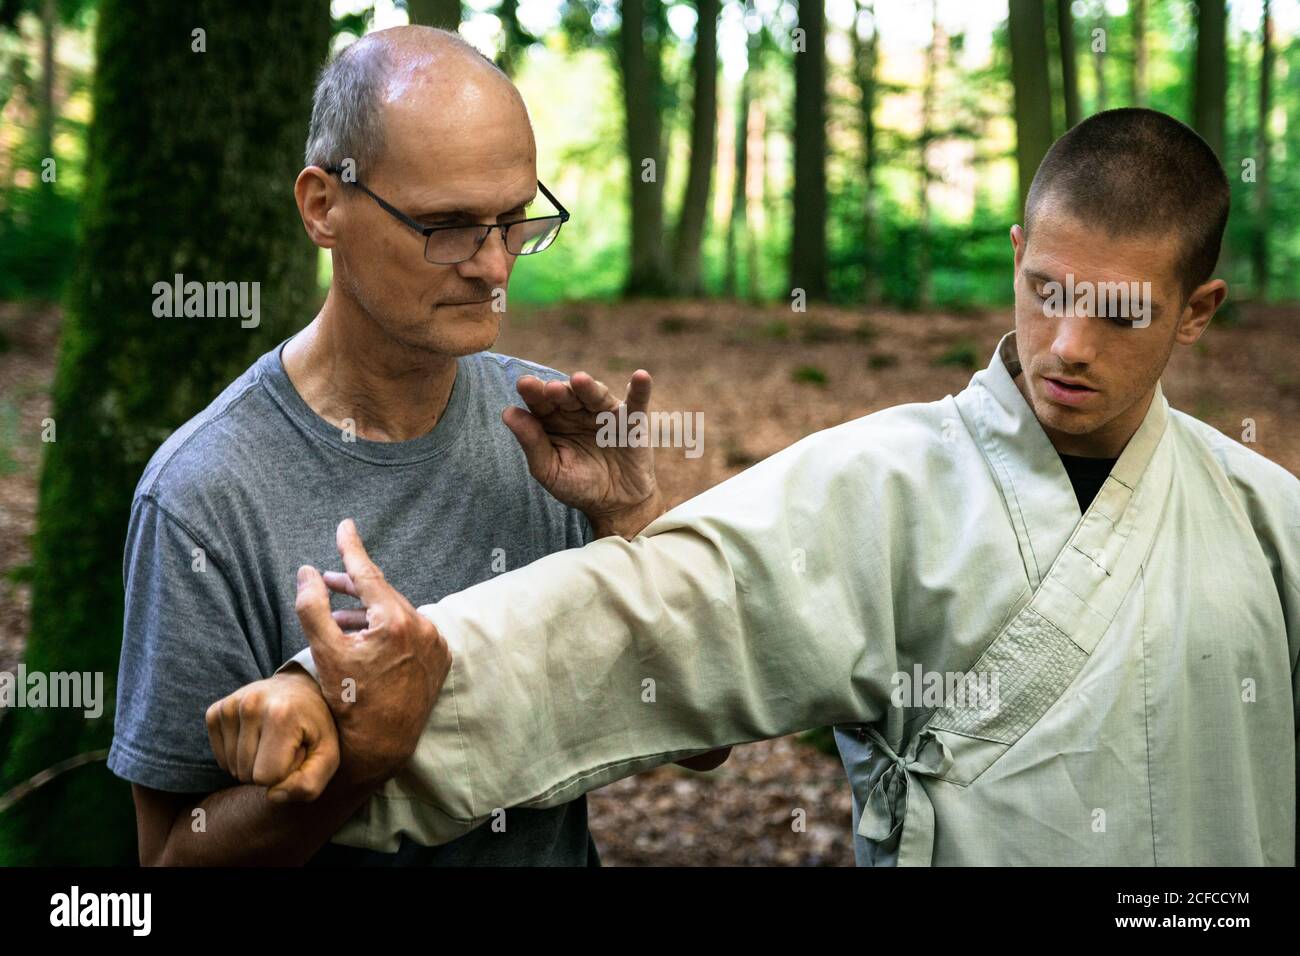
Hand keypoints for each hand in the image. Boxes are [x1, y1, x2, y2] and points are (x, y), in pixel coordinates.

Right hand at [206, 667, 339, 801]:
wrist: (299, 688)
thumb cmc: (315, 726)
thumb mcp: (328, 755)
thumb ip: (310, 783)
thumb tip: (272, 795)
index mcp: (281, 714)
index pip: (266, 777)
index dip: (285, 774)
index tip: (297, 751)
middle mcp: (251, 705)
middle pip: (246, 775)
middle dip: (268, 769)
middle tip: (285, 744)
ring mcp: (230, 707)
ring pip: (232, 769)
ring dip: (253, 763)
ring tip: (271, 739)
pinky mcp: (215, 711)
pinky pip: (220, 758)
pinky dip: (237, 756)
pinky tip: (254, 736)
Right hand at [295, 518, 451, 787]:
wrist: (381, 745)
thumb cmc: (349, 702)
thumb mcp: (324, 652)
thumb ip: (313, 607)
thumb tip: (307, 572)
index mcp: (396, 622)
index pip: (369, 574)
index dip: (352, 549)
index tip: (345, 526)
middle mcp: (423, 628)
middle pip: (383, 594)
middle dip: (354, 586)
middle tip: (328, 579)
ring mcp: (435, 644)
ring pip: (396, 613)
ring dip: (369, 611)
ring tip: (340, 613)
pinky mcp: (440, 658)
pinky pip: (411, 632)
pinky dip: (388, 629)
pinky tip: (365, 637)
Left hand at [503, 370, 662, 537]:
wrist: (616, 505)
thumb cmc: (578, 486)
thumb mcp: (550, 470)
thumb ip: (532, 443)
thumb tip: (508, 412)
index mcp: (553, 420)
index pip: (541, 402)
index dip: (534, 392)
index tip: (525, 385)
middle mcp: (578, 411)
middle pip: (568, 395)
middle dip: (560, 391)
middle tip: (552, 389)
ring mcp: (606, 413)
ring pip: (597, 395)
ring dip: (589, 387)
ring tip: (580, 381)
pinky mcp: (633, 420)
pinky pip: (637, 402)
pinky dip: (640, 389)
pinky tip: (641, 376)